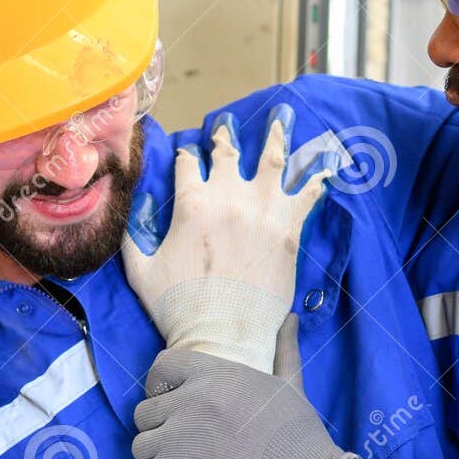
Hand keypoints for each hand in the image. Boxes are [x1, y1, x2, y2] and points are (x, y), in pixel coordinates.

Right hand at [123, 104, 329, 371]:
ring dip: (277, 138)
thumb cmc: (179, 308)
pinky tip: (324, 167)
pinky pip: (307, 195)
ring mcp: (263, 212)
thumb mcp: (140, 270)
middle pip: (228, 155)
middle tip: (227, 127)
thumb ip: (134, 235)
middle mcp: (228, 198)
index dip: (186, 157)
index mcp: (191, 204)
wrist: (222, 337)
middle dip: (226, 137)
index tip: (188, 153)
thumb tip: (138, 207)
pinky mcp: (289, 231)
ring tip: (283, 120)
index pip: (187, 165)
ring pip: (272, 162)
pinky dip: (316, 178)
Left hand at [133, 323, 353, 458]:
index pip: (161, 367)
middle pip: (145, 411)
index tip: (172, 405)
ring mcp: (178, 440)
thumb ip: (284, 350)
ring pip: (141, 446)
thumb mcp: (291, 387)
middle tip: (183, 447)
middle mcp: (192, 401)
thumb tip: (290, 318)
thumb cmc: (300, 439)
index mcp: (217, 375)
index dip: (160, 387)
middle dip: (160, 428)